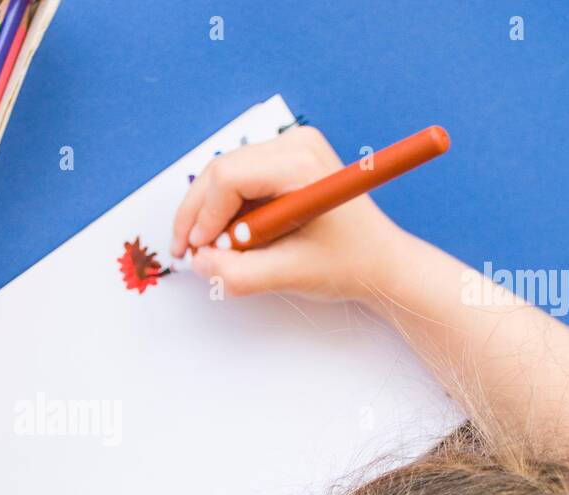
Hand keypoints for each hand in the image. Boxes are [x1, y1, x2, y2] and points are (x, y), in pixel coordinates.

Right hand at [171, 125, 406, 302]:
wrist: (380, 260)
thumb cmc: (348, 263)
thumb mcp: (290, 275)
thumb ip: (238, 273)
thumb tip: (199, 262)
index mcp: (302, 163)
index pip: (228, 178)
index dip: (204, 217)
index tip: (198, 251)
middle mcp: (295, 145)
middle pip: (219, 171)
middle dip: (198, 215)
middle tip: (188, 253)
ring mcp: (289, 149)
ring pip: (222, 176)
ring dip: (208, 215)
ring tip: (211, 250)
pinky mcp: (283, 161)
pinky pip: (236, 180)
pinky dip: (224, 211)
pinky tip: (228, 238)